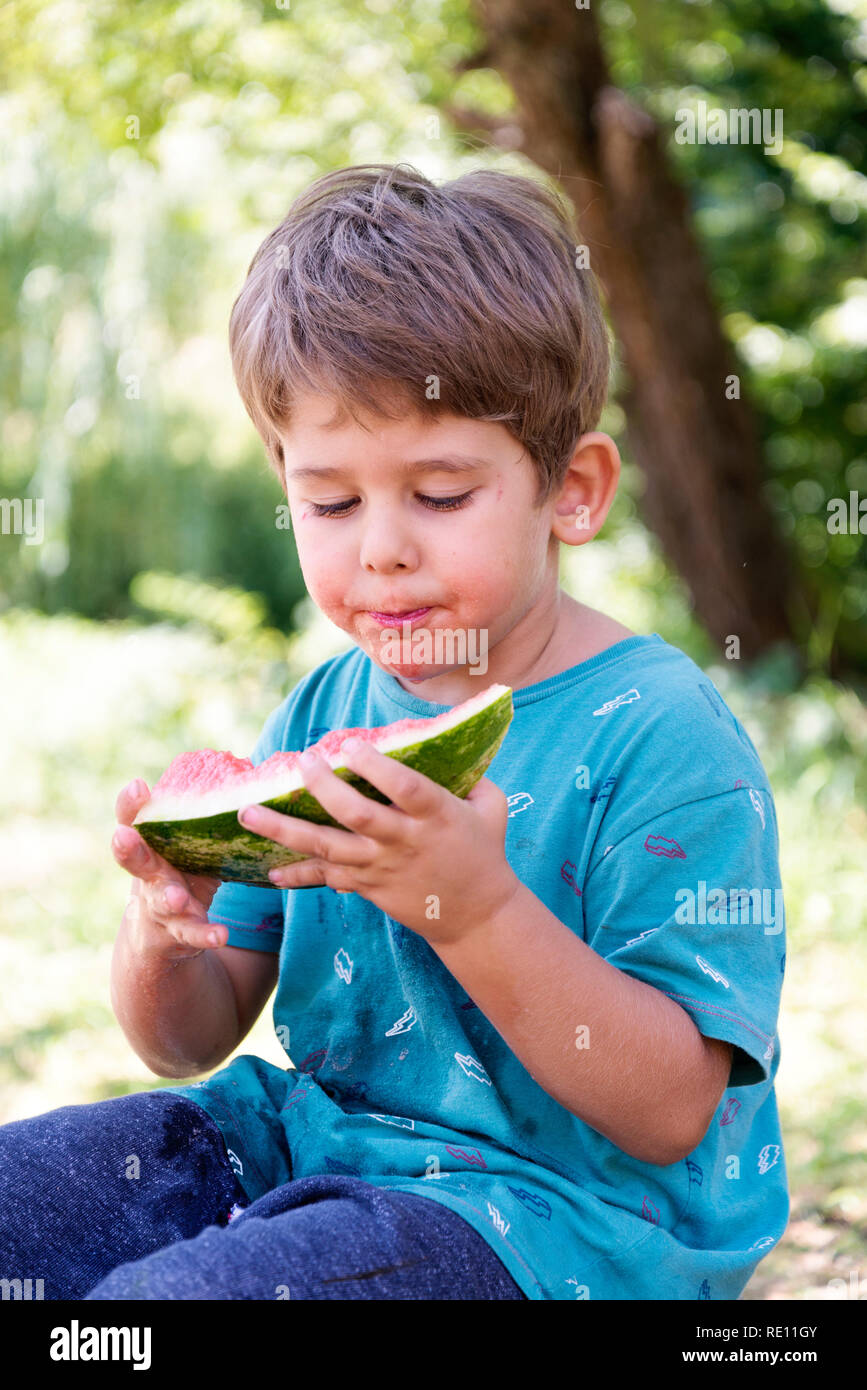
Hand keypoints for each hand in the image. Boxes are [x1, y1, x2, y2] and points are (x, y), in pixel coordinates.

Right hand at [112, 779, 225, 960]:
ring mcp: (160, 905)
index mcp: (150, 845)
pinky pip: (191, 933)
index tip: (137, 786)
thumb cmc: (180, 873)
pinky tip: (220, 934)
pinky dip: (205, 934)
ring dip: (169, 898)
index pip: (132, 821)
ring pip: (161, 900)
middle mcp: (148, 874)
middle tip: (124, 837)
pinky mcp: (177, 932)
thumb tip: (252, 771)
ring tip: (178, 899)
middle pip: (133, 860)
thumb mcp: (186, 845)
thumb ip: (207, 817)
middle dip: (128, 848)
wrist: (161, 934)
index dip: (130, 805)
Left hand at [236, 739, 520, 947]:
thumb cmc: (483, 849)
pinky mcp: (367, 887)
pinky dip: (298, 875)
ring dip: (285, 830)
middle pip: (358, 816)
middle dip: (324, 788)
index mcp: (437, 815)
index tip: (350, 744)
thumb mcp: (491, 806)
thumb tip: (445, 741)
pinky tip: (270, 871)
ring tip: (247, 812)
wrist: (477, 916)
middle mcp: (404, 842)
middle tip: (302, 761)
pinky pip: (327, 878)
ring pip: (329, 848)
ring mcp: (381, 867)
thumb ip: (472, 776)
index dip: (376, 766)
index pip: (404, 787)